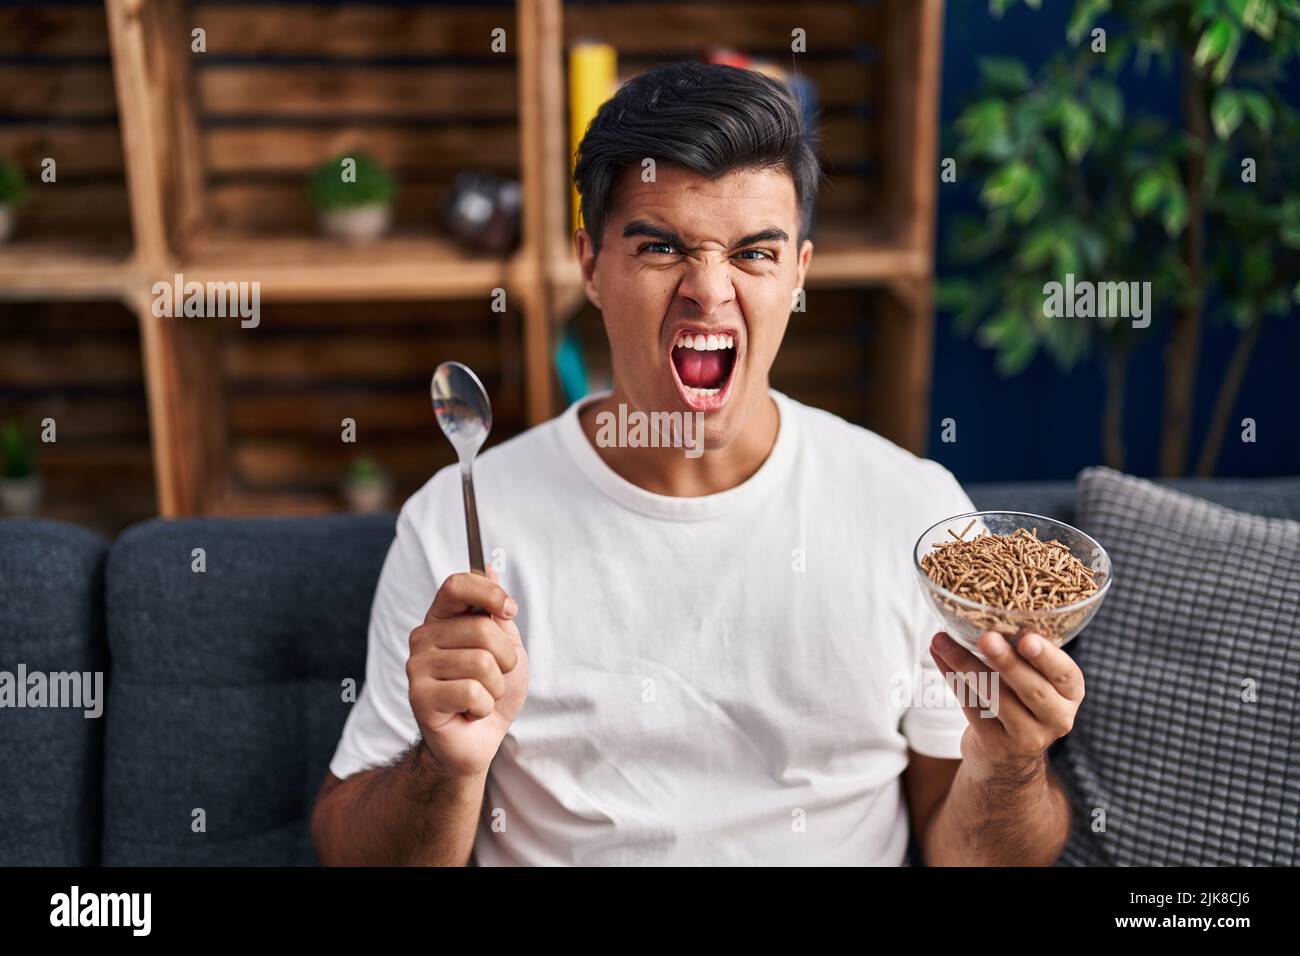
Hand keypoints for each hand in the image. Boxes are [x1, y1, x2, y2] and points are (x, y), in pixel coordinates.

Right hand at [407, 567, 528, 777]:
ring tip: (482, 696)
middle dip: (505, 658)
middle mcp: (423, 637)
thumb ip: (495, 610)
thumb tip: (489, 566)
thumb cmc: (491, 689)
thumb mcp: (505, 645)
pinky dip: (484, 706)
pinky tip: (471, 712)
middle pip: (481, 629)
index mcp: (442, 618)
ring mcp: (417, 666)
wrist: (480, 738)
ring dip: (495, 687)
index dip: (489, 593)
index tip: (510, 610)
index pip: (456, 585)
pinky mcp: (419, 697)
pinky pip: (472, 692)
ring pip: (481, 664)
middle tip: (496, 676)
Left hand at [929, 630, 1083, 775]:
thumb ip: (1018, 652)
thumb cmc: (1019, 701)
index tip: (1027, 639)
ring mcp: (1029, 737)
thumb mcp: (1033, 678)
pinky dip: (954, 679)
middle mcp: (1058, 718)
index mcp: (1070, 692)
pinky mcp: (998, 747)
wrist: (1006, 756)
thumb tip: (975, 612)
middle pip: (1032, 688)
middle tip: (986, 638)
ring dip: (966, 665)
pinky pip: (973, 708)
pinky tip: (939, 656)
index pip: (1065, 673)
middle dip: (1007, 661)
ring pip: (997, 698)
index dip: (1047, 656)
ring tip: (943, 642)